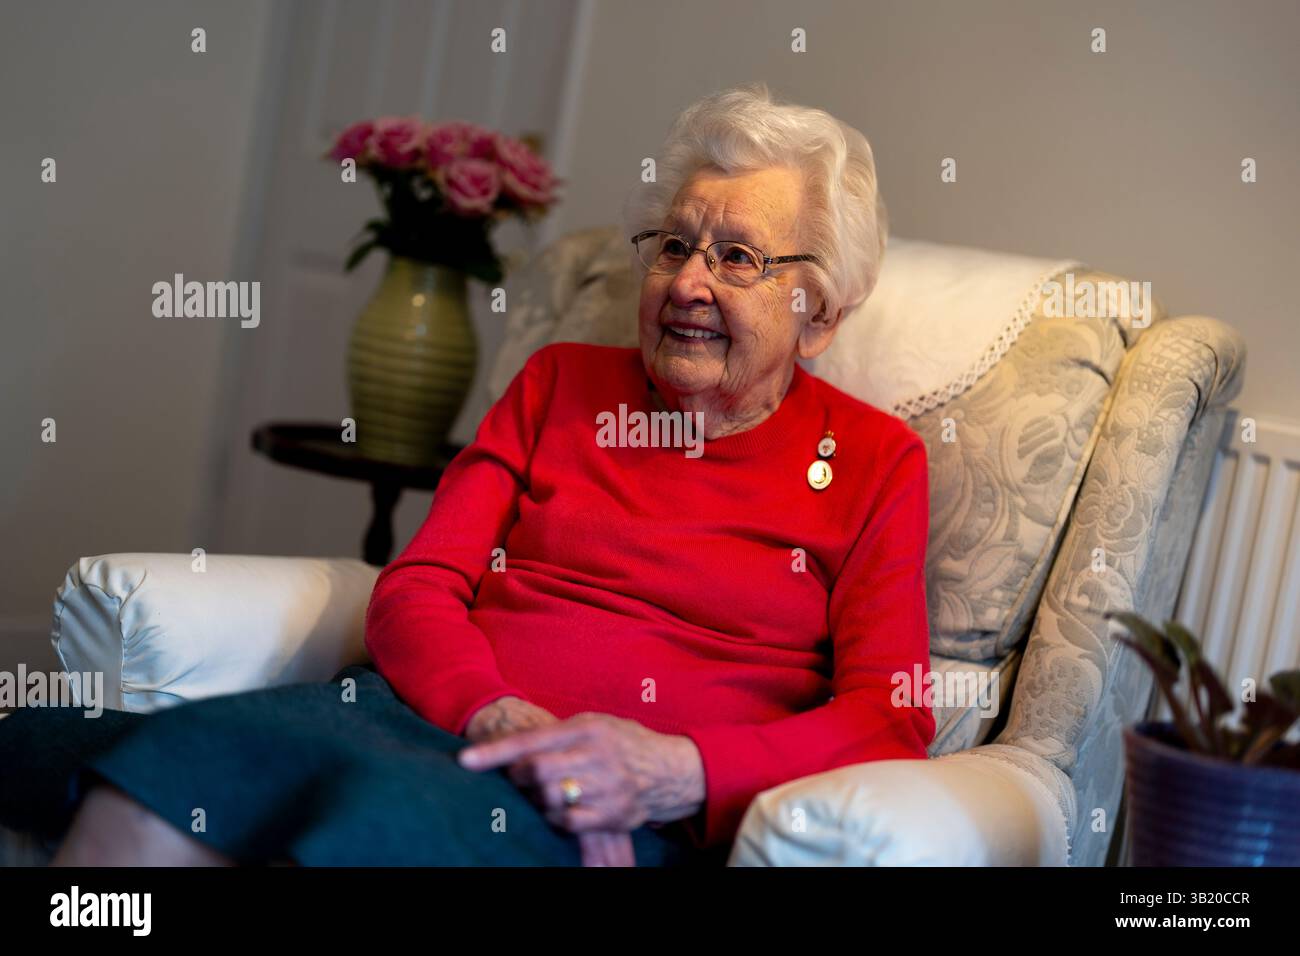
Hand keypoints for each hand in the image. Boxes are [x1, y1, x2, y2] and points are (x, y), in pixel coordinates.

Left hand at [462, 699, 638, 866]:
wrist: (670, 769)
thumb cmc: (621, 742)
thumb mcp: (593, 724)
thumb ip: (556, 734)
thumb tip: (509, 748)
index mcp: (588, 728)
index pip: (532, 740)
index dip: (495, 752)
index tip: (465, 761)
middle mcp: (598, 755)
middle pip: (536, 771)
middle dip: (519, 778)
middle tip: (520, 778)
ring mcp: (608, 786)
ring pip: (549, 798)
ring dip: (538, 799)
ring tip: (544, 792)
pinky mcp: (614, 814)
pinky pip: (568, 823)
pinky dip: (557, 819)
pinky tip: (560, 810)